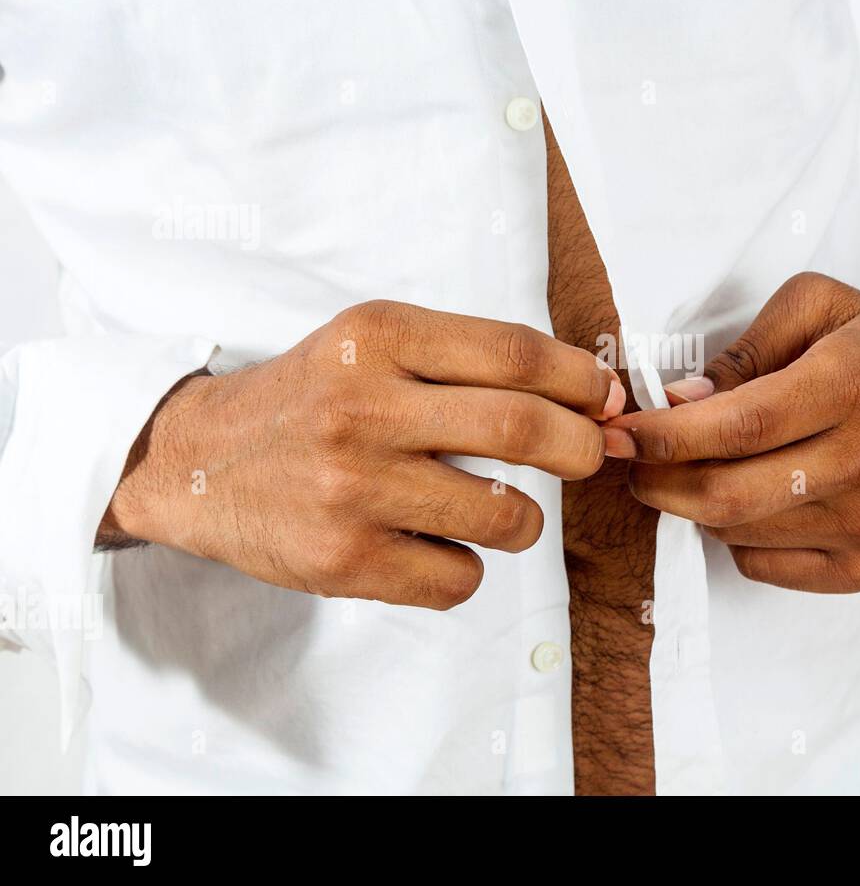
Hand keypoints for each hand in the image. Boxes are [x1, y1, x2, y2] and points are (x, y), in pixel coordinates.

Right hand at [99, 301, 623, 608]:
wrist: (197, 461)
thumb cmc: (311, 399)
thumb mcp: (374, 344)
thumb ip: (469, 359)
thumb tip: (591, 395)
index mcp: (378, 338)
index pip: (517, 354)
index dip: (583, 380)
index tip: (604, 399)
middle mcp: (363, 408)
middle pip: (524, 429)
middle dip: (582, 448)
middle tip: (590, 455)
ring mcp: (351, 489)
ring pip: (505, 515)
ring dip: (529, 519)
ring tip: (503, 510)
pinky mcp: (342, 560)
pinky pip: (460, 578)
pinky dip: (471, 568)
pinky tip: (439, 546)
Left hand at [602, 273, 859, 591]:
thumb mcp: (824, 307)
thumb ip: (746, 351)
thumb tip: (680, 403)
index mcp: (851, 385)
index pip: (733, 427)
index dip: (660, 437)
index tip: (617, 435)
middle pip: (725, 496)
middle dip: (656, 483)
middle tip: (633, 463)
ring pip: (738, 532)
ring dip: (697, 504)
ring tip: (700, 469)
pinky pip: (766, 565)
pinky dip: (739, 534)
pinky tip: (756, 497)